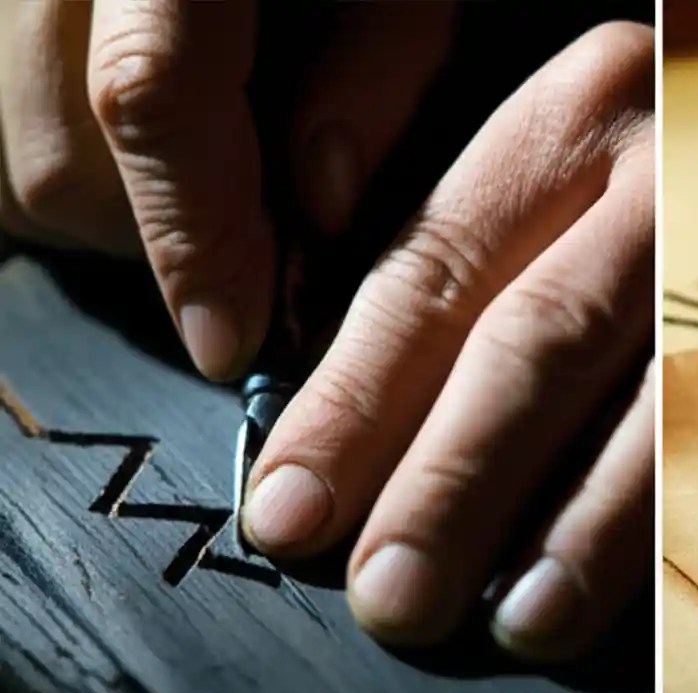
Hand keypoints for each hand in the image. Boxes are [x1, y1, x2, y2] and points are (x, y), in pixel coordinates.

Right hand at [0, 1, 452, 378]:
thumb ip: (378, 63)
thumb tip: (319, 202)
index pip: (150, 98)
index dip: (195, 240)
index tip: (231, 342)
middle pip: (56, 151)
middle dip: (159, 235)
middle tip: (249, 237)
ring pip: (15, 151)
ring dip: (114, 201)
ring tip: (206, 165)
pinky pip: (1, 119)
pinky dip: (73, 154)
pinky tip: (151, 132)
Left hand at [238, 22, 653, 661]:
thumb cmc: (649, 164)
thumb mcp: (551, 150)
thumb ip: (445, 245)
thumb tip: (324, 406)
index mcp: (576, 116)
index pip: (436, 275)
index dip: (355, 402)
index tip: (294, 506)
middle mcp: (666, 173)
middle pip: (538, 342)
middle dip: (456, 479)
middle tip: (395, 590)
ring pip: (655, 403)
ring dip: (580, 524)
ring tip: (520, 617)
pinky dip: (678, 520)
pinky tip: (638, 583)